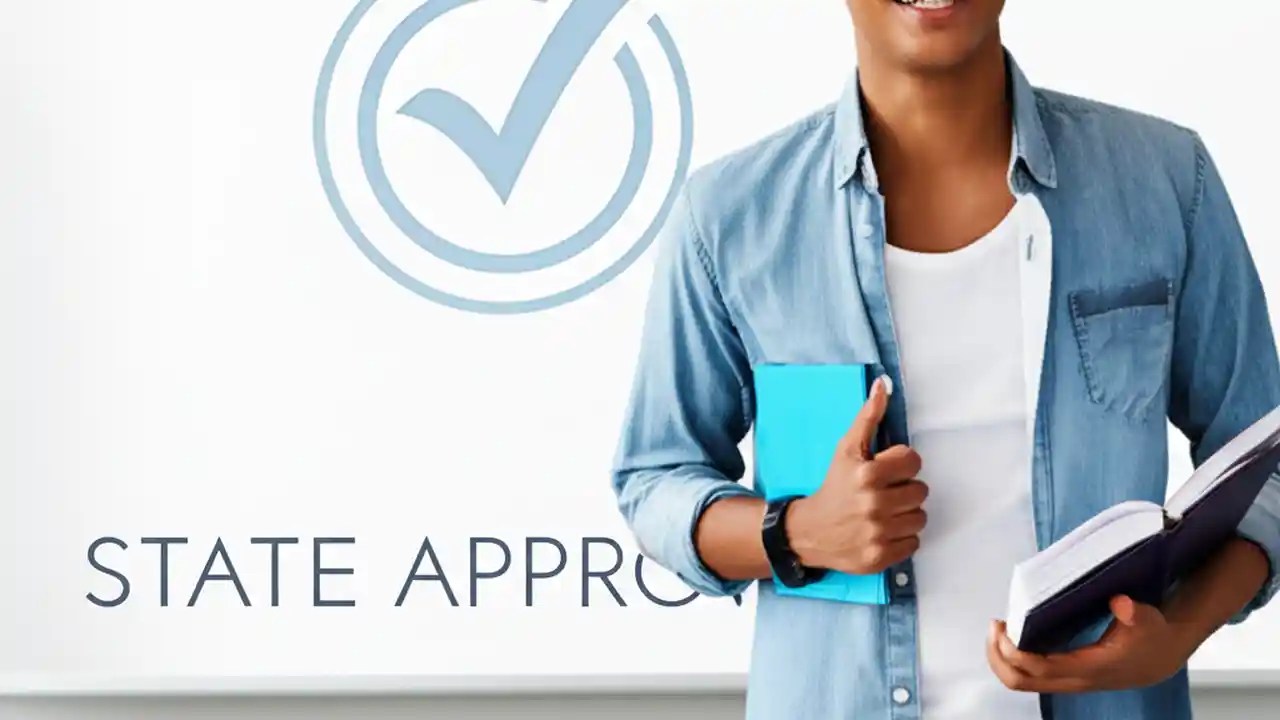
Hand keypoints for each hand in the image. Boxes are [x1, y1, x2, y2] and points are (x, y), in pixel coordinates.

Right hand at [786, 375, 927, 574]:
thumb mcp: (846, 449)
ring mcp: (877, 533)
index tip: (886, 471)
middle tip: (884, 493)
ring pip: (920, 517)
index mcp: (868, 474)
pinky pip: (914, 543)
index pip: (914, 461)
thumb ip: (868, 417)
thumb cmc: (834, 487)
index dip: (902, 464)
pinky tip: (883, 531)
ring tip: (884, 513)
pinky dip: (901, 538)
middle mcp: (873, 503)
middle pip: (921, 491)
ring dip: (905, 515)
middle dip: (905, 490)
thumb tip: (882, 385)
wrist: (809, 532)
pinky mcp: (879, 557)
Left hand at [987, 595, 1196, 692]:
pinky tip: (1013, 636)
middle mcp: (1075, 680)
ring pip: (1024, 683)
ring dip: (1002, 660)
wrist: (1161, 656)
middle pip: (1022, 682)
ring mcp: (1068, 681)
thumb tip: (1120, 603)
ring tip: (998, 631)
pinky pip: (1031, 677)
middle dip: (999, 657)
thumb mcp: (1149, 620)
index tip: (1003, 626)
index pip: (1040, 668)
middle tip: (995, 626)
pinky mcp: (1066, 676)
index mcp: (1090, 668)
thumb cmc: (1151, 635)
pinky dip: (1014, 660)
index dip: (1015, 651)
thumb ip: (1135, 612)